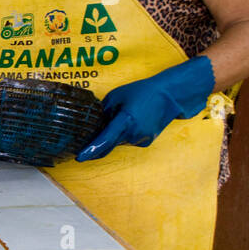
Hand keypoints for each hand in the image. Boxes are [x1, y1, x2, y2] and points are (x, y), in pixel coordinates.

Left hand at [77, 56, 215, 160]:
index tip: (79, 157)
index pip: (105, 139)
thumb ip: (102, 112)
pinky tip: (130, 123)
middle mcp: (134, 133)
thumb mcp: (116, 97)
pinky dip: (122, 136)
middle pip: (109, 145)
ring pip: (118, 143)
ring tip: (120, 119)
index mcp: (126, 120)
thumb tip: (90, 124)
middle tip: (82, 145)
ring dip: (112, 137)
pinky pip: (127, 142)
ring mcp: (141, 139)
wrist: (168, 95)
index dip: (91, 150)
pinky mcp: (146, 142)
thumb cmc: (141, 92)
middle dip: (96, 146)